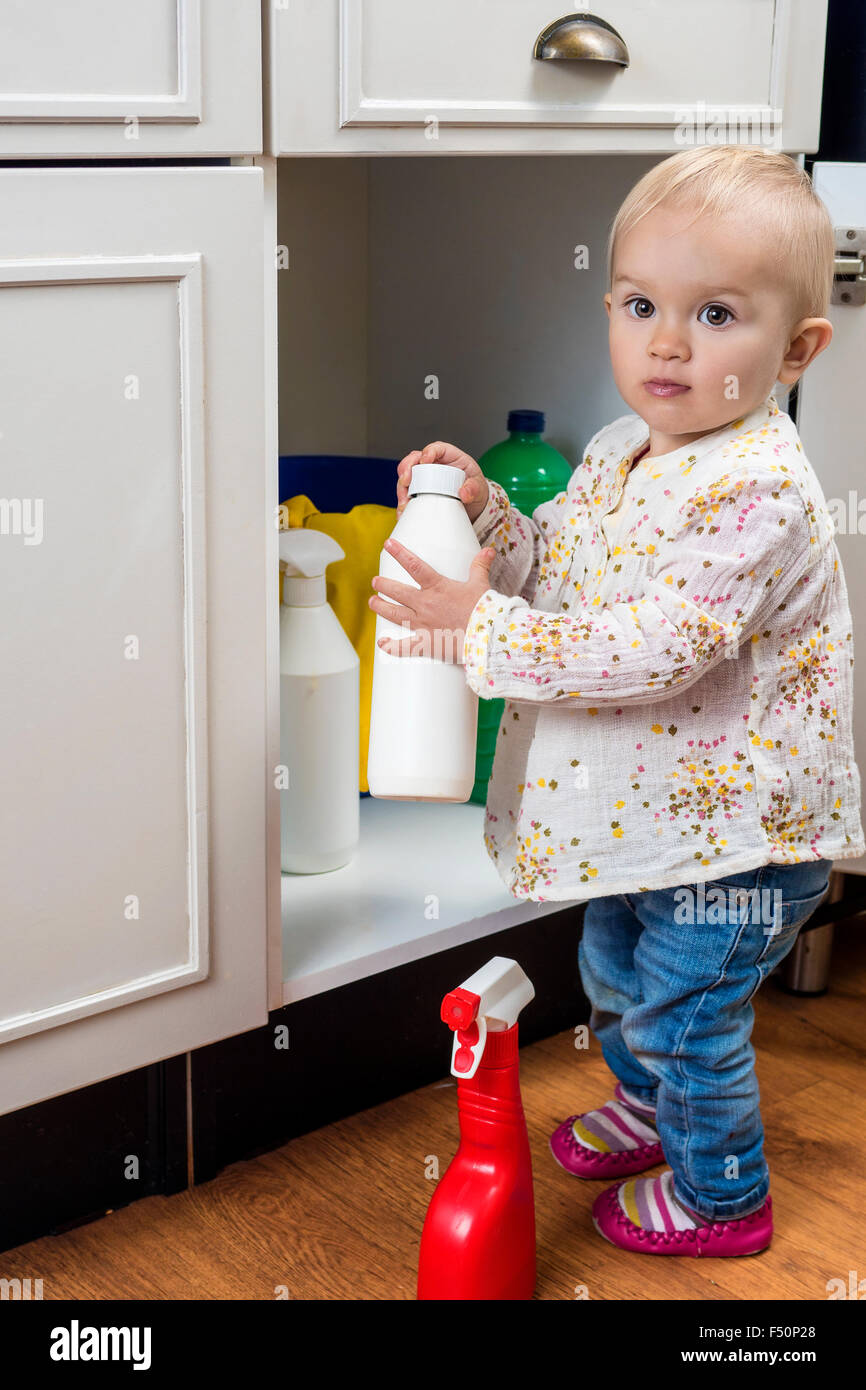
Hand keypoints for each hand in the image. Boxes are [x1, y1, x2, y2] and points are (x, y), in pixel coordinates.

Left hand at [369, 537, 495, 662]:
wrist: (486, 636)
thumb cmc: (484, 610)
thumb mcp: (481, 585)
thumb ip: (480, 567)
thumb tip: (488, 552)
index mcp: (437, 587)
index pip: (414, 566)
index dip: (399, 553)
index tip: (387, 544)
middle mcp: (425, 604)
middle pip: (397, 592)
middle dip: (383, 585)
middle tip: (375, 582)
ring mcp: (423, 623)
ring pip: (395, 614)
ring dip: (381, 607)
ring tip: (372, 602)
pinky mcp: (425, 643)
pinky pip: (404, 646)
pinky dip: (391, 646)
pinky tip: (382, 642)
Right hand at [396, 441, 489, 521]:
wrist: (472, 505)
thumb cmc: (474, 489)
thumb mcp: (479, 488)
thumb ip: (473, 488)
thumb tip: (464, 493)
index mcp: (449, 456)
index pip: (436, 448)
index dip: (428, 452)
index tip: (425, 460)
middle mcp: (433, 463)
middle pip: (414, 459)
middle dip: (407, 469)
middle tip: (406, 482)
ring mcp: (424, 476)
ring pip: (406, 475)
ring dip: (402, 488)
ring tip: (404, 503)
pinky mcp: (418, 490)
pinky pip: (406, 492)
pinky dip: (403, 501)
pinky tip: (403, 510)